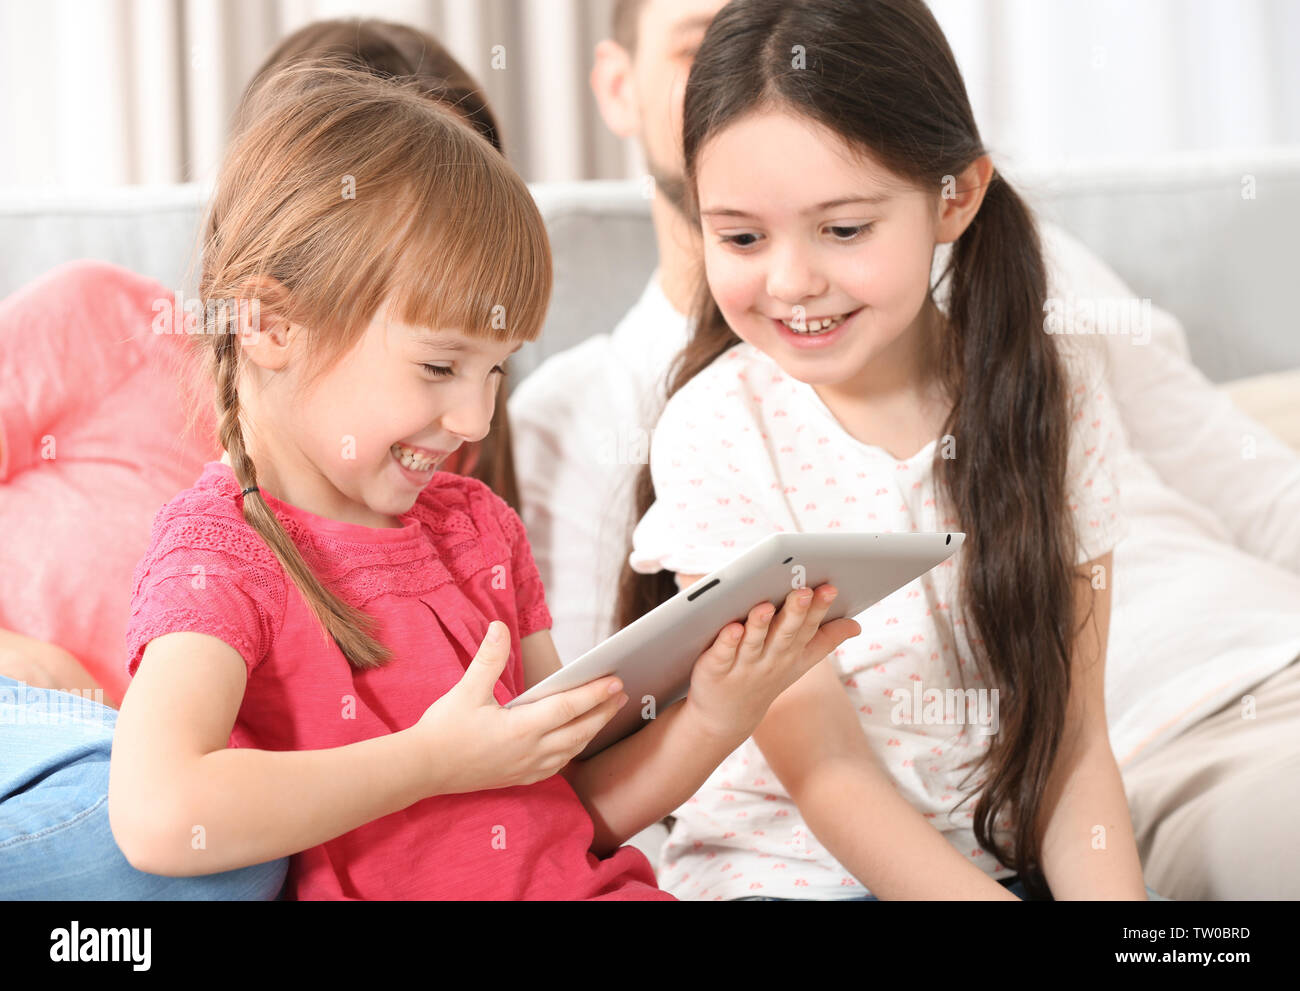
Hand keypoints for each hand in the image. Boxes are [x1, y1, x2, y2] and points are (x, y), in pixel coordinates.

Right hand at [410, 621, 627, 795]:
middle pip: (580, 731)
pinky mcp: (519, 778)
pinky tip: (575, 740)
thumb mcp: (466, 689)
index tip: (616, 681)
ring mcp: (526, 768)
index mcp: (521, 728)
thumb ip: (488, 658)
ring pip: (572, 750)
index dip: (595, 694)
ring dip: (592, 731)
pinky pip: (557, 765)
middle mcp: (530, 752)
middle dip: (604, 711)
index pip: (569, 708)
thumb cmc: (443, 729)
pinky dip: (573, 750)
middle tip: (622, 693)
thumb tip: (500, 627)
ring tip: (606, 712)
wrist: (422, 769)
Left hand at [683, 584, 861, 741]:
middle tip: (804, 591)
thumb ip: (826, 640)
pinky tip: (731, 627)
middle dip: (796, 612)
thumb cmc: (766, 676)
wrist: (727, 716)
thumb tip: (856, 625)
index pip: (809, 627)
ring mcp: (743, 665)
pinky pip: (723, 654)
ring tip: (766, 606)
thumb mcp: (800, 661)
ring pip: (754, 641)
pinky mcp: (715, 669)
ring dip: (760, 624)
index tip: (829, 588)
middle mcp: (771, 658)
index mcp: (792, 652)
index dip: (820, 608)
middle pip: (785, 633)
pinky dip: (727, 642)